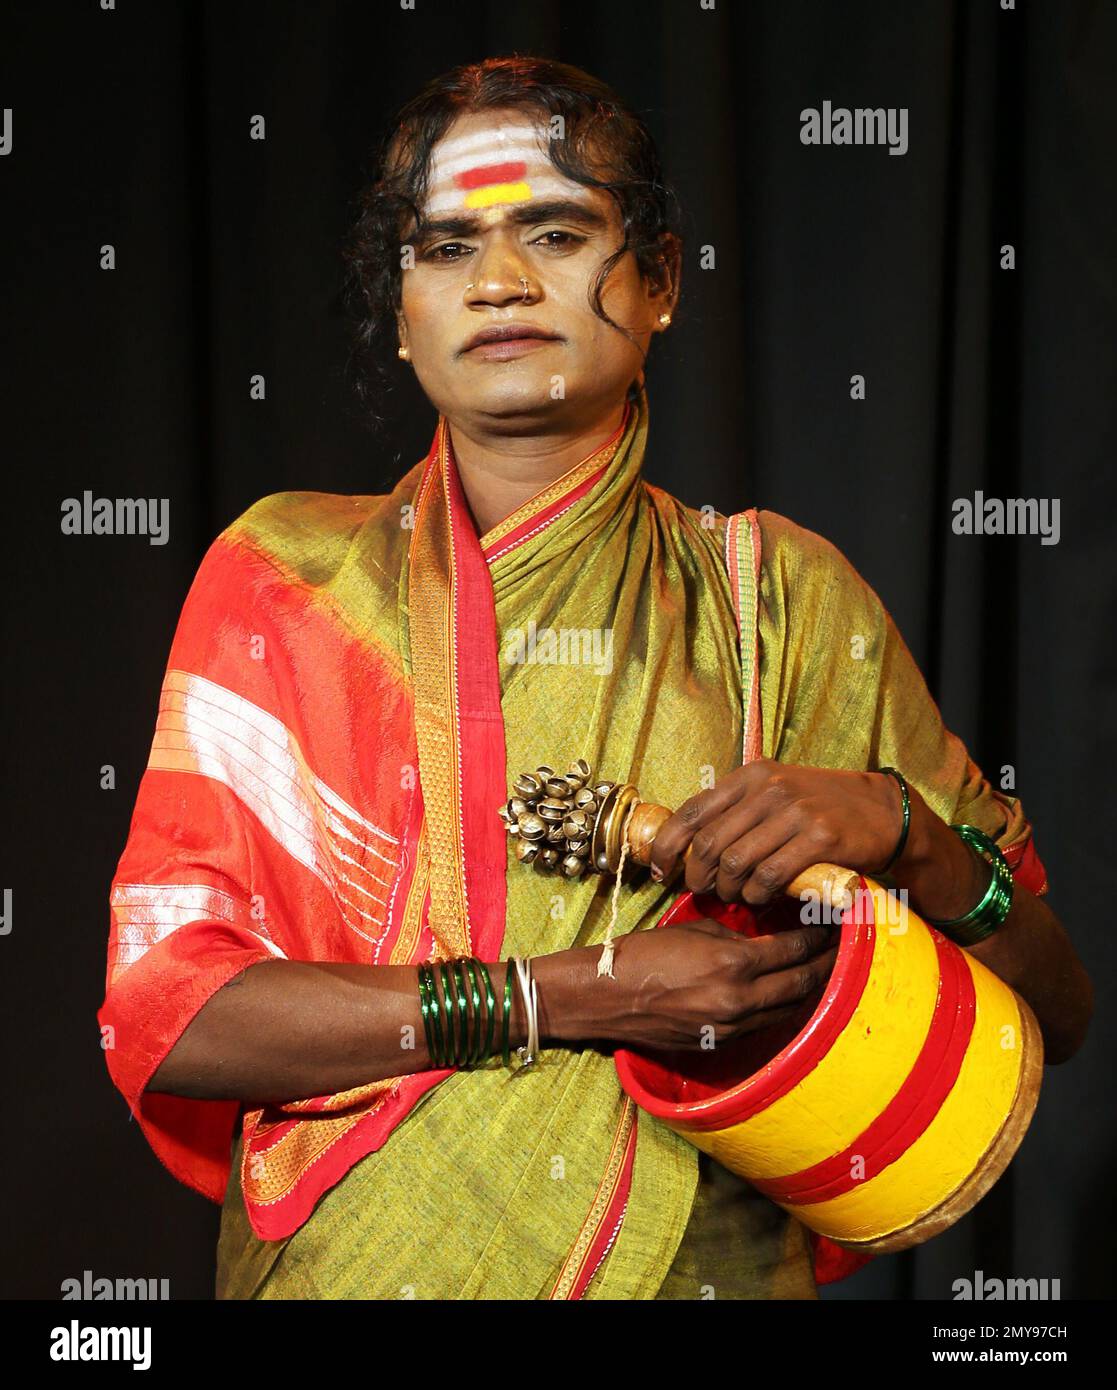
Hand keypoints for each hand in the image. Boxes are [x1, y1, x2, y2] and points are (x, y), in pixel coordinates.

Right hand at [543, 918, 838, 1052]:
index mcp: (733, 964)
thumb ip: (734, 933)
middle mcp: (739, 1000)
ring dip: (807, 988)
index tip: (836, 921)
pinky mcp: (721, 1043)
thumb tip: (762, 934)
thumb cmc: (643, 953)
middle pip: (803, 984)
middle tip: (843, 946)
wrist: (605, 996)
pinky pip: (763, 1023)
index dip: (819, 936)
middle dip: (826, 964)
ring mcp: (731, 1026)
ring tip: (821, 967)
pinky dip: (779, 1005)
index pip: (794, 949)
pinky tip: (784, 990)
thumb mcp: (694, 929)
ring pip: (788, 1009)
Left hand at [648, 759, 900, 906]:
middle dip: (697, 875)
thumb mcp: (775, 792)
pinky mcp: (819, 838)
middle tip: (701, 890)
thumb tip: (688, 844)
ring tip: (734, 895)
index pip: (692, 812)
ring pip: (737, 863)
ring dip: (728, 889)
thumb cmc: (819, 806)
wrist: (882, 811)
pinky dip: (757, 895)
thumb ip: (736, 810)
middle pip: (709, 843)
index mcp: (750, 776)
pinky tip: (759, 899)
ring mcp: (795, 813)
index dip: (668, 846)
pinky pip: (770, 876)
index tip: (660, 870)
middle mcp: (769, 790)